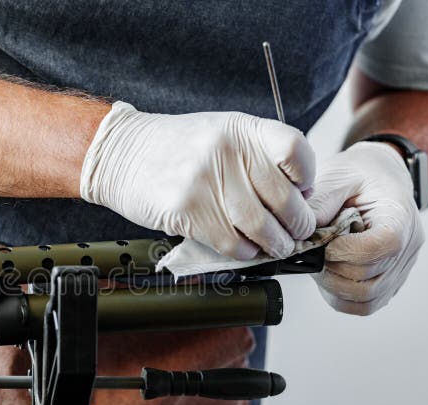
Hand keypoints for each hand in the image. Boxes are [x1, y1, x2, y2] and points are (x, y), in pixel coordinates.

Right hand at [80, 102, 315, 259]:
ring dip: (273, 245)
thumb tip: (299, 195)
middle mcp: (226, 151)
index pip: (294, 151)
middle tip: (296, 233)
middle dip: (296, 225)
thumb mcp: (221, 133)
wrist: (121, 154)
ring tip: (274, 246)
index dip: (306, 178)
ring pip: (260, 228)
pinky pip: (231, 242)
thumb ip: (257, 156)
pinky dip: (244, 252)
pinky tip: (243, 248)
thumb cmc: (176, 148)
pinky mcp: (187, 210)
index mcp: (240, 129)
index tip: (303, 192)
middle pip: (283, 199)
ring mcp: (205, 181)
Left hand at [308, 141, 424, 314]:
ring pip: (366, 299)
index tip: (325, 241)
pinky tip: (328, 274)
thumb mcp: (336, 176)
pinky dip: (340, 296)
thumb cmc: (358, 175)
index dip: (346, 250)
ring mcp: (401, 268)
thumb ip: (319, 204)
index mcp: (400, 215)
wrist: (377, 178)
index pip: (383, 246)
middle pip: (370, 279)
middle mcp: (409, 246)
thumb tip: (299, 235)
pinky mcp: (389, 282)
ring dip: (332, 285)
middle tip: (313, 252)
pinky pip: (365, 304)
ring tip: (320, 261)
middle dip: (331, 269)